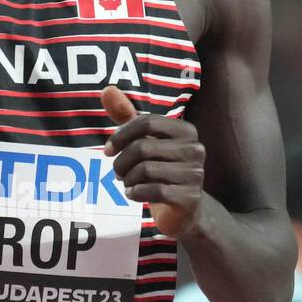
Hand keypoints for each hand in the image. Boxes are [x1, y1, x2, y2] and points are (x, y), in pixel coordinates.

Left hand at [101, 85, 204, 238]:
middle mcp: (195, 149)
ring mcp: (195, 174)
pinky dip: (136, 193)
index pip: (146, 122)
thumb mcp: (144, 141)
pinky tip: (134, 194)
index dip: (121, 135)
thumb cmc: (161, 171)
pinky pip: (153, 191)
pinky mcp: (189, 197)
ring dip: (127, 179)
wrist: (185, 211)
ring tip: (127, 183)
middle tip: (117, 172)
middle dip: (121, 162)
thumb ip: (127, 115)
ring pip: (145, 170)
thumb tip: (107, 89)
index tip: (108, 150)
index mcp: (186, 131)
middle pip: (142, 147)